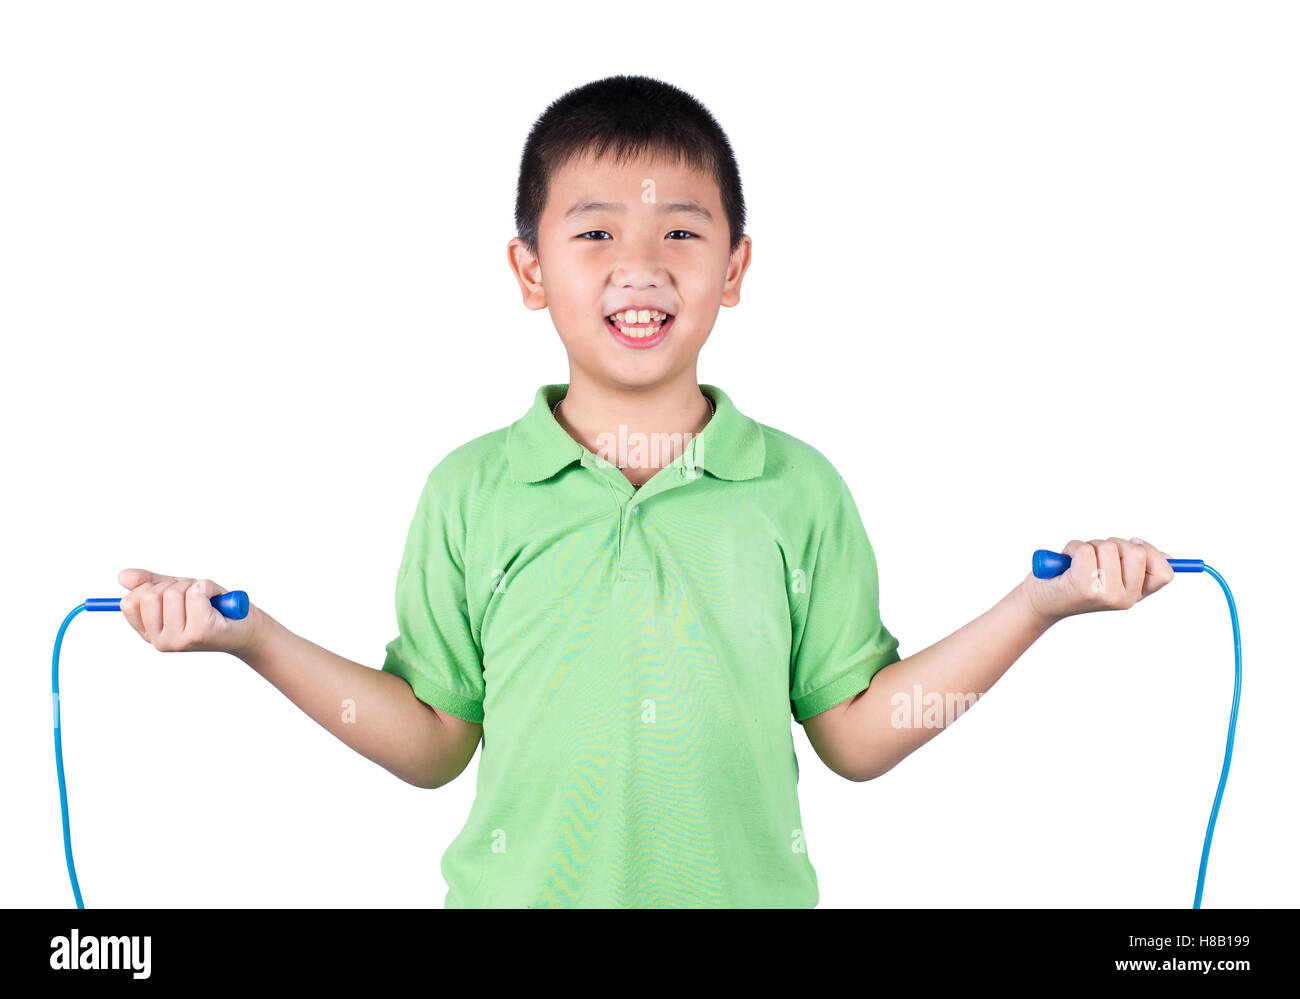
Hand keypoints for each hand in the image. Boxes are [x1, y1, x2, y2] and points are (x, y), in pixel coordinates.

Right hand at [117, 568, 257, 653]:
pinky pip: (195, 594)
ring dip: (193, 586)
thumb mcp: (176, 591)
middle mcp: (160, 641)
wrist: (245, 626)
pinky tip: (217, 603)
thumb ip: (150, 584)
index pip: (128, 603)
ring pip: (173, 593)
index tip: (170, 592)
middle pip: (149, 595)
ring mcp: (180, 639)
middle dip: (173, 585)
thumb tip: (122, 576)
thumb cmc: (211, 607)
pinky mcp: (200, 632)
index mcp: (150, 632)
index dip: (149, 588)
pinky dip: (209, 587)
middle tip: (193, 596)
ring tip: (207, 601)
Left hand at [1020, 537, 1175, 625]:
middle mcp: (1123, 598)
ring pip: (1110, 547)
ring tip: (1077, 562)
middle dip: (1114, 543)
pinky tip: (1065, 563)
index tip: (1133, 546)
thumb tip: (1168, 556)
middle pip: (1137, 551)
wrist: (1039, 601)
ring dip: (1090, 545)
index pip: (1164, 573)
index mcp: (1134, 595)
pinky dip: (1073, 548)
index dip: (1152, 552)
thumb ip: (1135, 568)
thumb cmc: (1073, 581)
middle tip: (1096, 555)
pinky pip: (1086, 550)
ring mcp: (1105, 594)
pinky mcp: (1083, 586)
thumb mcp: (1110, 575)